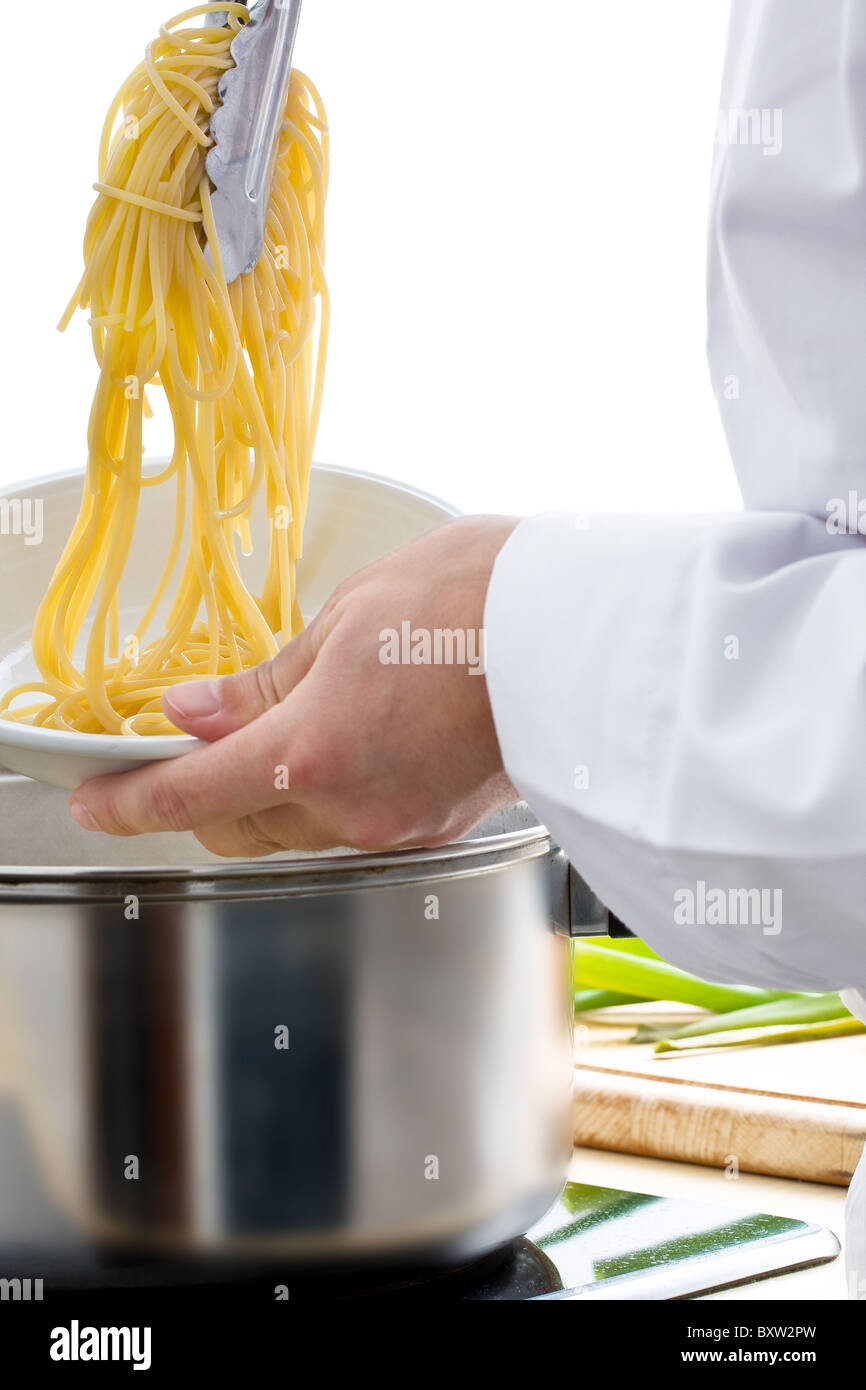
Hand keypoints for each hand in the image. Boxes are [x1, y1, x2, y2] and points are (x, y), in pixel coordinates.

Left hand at [69, 516, 520, 855]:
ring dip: (265, 794)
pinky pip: (349, 827)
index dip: (127, 804)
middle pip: (234, 829)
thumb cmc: (471, 600)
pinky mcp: (435, 826)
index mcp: (311, 753)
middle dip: (198, 797)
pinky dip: (324, 796)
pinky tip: (344, 744)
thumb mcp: (343, 622)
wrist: (580, 629)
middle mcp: (350, 809)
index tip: (93, 804)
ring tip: (284, 728)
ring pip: (292, 833)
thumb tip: (194, 714)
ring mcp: (397, 826)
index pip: (188, 796)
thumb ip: (260, 685)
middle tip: (194, 743)